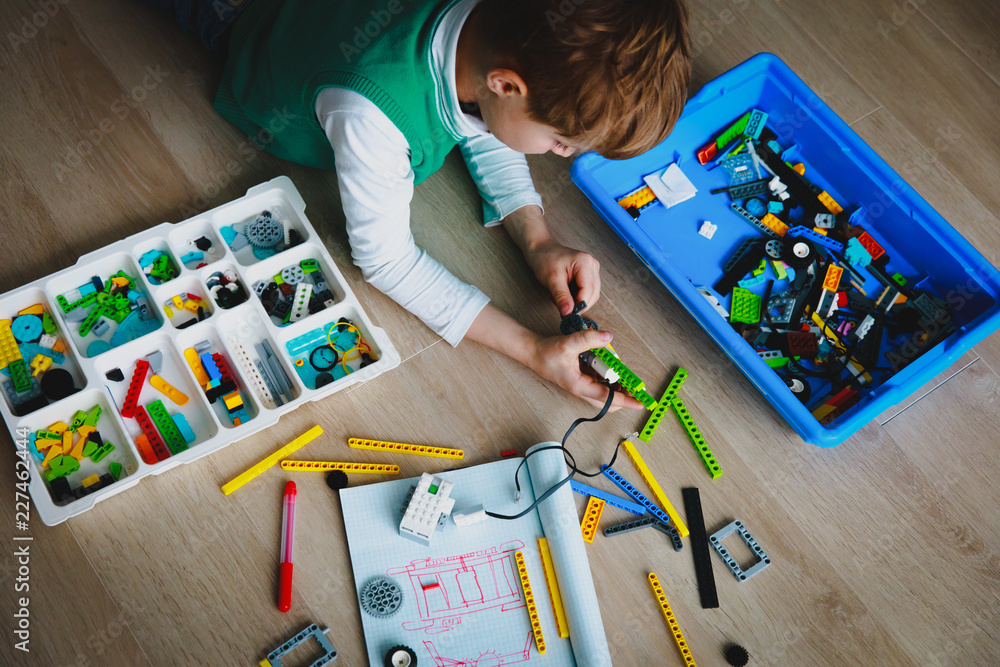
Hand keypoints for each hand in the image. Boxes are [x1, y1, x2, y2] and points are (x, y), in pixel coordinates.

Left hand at [524, 239, 601, 316]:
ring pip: (590, 295)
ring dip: (575, 301)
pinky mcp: (588, 276)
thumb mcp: (551, 279)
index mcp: (585, 262)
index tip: (569, 314)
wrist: (541, 250)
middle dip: (577, 304)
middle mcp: (592, 265)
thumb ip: (561, 296)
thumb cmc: (545, 259)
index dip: (580, 305)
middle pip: (592, 294)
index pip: (588, 290)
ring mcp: (591, 270)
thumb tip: (568, 313)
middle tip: (561, 307)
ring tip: (558, 296)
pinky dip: (574, 297)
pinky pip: (585, 292)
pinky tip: (562, 293)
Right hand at [527, 328, 643, 410]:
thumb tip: (607, 337)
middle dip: (624, 394)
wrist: (533, 352)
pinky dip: (609, 374)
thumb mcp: (568, 344)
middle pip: (609, 401)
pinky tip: (610, 363)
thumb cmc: (546, 353)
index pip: (608, 398)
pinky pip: (601, 380)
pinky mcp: (583, 377)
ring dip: (617, 383)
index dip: (627, 400)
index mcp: (579, 386)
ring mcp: (583, 384)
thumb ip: (588, 339)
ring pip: (606, 391)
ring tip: (625, 372)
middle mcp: (583, 388)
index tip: (641, 402)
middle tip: (635, 384)